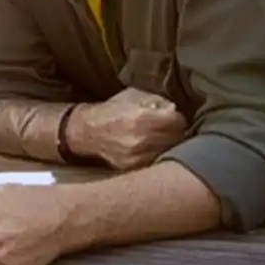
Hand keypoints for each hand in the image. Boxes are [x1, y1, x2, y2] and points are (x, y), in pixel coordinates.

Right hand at [70, 87, 186, 169]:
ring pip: (168, 151)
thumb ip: (155, 101)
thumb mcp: (132, 96)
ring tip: (159, 138)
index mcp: (141, 118)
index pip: (177, 121)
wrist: (87, 132)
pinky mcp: (133, 168)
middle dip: (174, 131)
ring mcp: (136, 157)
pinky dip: (156, 154)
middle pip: (175, 138)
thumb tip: (173, 109)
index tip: (172, 117)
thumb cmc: (111, 111)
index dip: (176, 118)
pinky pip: (155, 161)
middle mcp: (140, 140)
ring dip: (167, 145)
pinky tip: (150, 148)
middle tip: (167, 128)